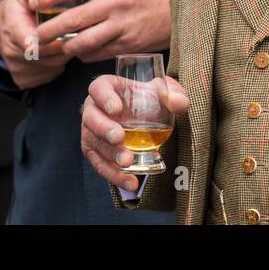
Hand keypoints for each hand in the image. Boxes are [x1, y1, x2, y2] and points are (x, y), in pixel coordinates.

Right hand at [0, 0, 70, 89]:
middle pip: (47, 57)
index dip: (54, 40)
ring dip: (63, 57)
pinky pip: (47, 77)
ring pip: (50, 68)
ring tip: (68, 43)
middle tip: (78, 36)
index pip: (34, 43)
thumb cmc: (17, 12)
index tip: (69, 32)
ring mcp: (16, 68)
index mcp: (12, 30)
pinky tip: (57, 54)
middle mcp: (11, 52)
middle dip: (64, 47)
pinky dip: (56, 67)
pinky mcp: (22, 80)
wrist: (0, 30)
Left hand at [28, 0, 169, 63]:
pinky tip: (79, 53)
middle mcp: (114, 1)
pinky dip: (85, 55)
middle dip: (49, 30)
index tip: (32, 3)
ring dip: (66, 47)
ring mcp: (122, 24)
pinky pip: (99, 53)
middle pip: (71, 20)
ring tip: (56, 48)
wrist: (182, 3)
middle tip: (36, 36)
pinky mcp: (130, 43)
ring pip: (84, 42)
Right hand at [80, 73, 188, 192]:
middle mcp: (94, 108)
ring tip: (128, 163)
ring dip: (109, 154)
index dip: (104, 98)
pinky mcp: (94, 150)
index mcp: (107, 88)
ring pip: (93, 142)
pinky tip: (129, 182)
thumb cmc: (150, 99)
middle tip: (120, 138)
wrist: (146, 119)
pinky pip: (99, 163)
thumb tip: (178, 103)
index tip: (116, 109)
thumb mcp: (164, 92)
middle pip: (91, 117)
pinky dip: (112, 174)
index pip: (98, 88)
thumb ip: (173, 93)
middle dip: (104, 129)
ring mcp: (91, 131)